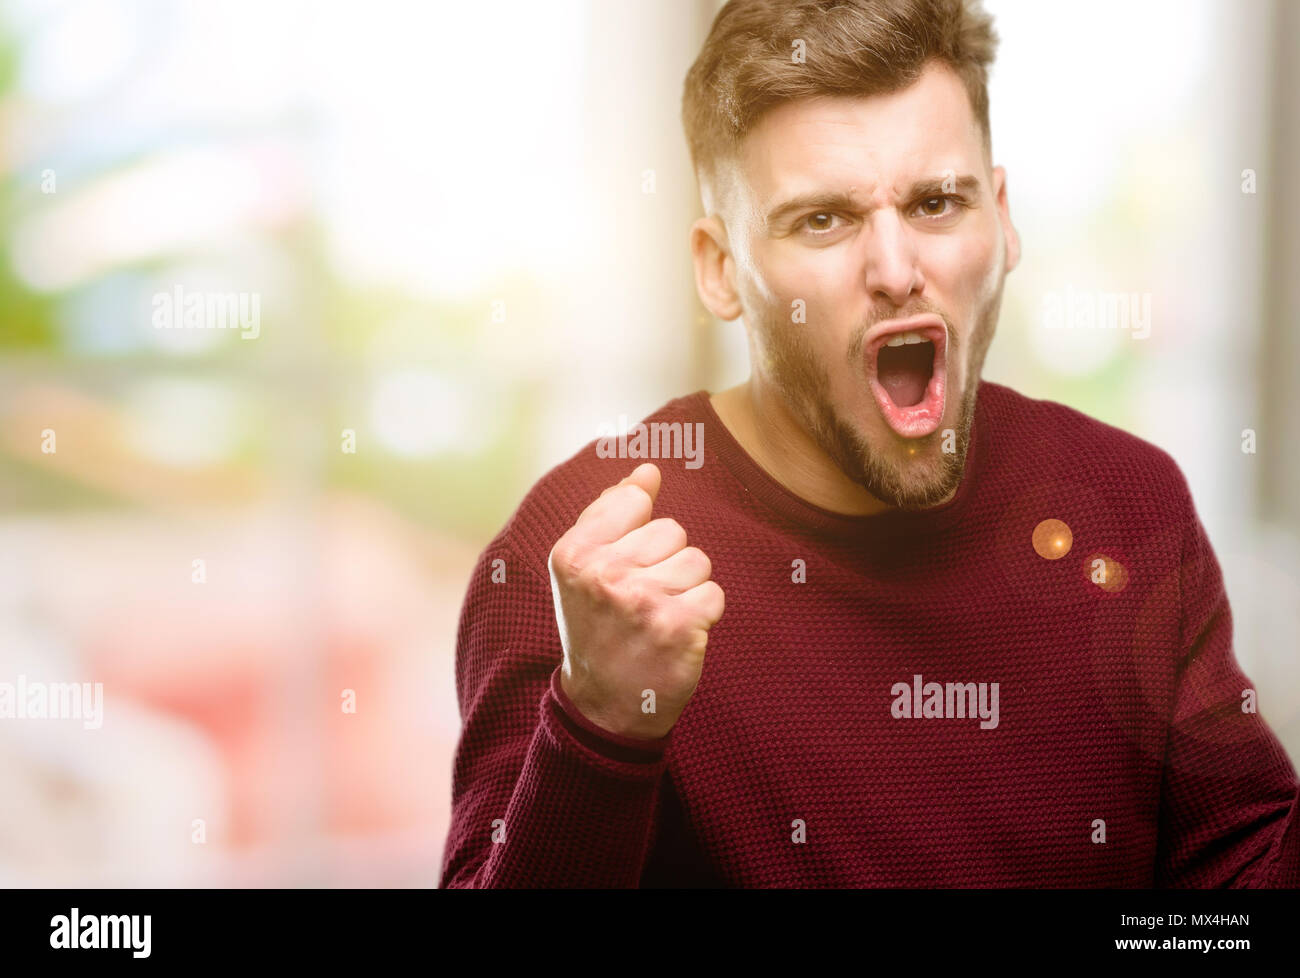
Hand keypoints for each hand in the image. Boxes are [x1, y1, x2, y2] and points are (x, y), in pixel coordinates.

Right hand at [548, 462, 724, 738]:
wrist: (603, 706)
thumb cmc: (597, 625)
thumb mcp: (584, 568)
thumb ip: (612, 512)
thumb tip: (648, 470)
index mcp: (573, 552)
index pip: (634, 501)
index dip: (636, 535)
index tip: (620, 570)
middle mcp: (603, 574)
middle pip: (671, 530)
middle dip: (664, 563)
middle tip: (638, 603)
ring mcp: (641, 600)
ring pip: (697, 560)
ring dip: (686, 589)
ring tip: (656, 618)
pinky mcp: (678, 626)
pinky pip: (714, 594)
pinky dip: (703, 616)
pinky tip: (675, 635)